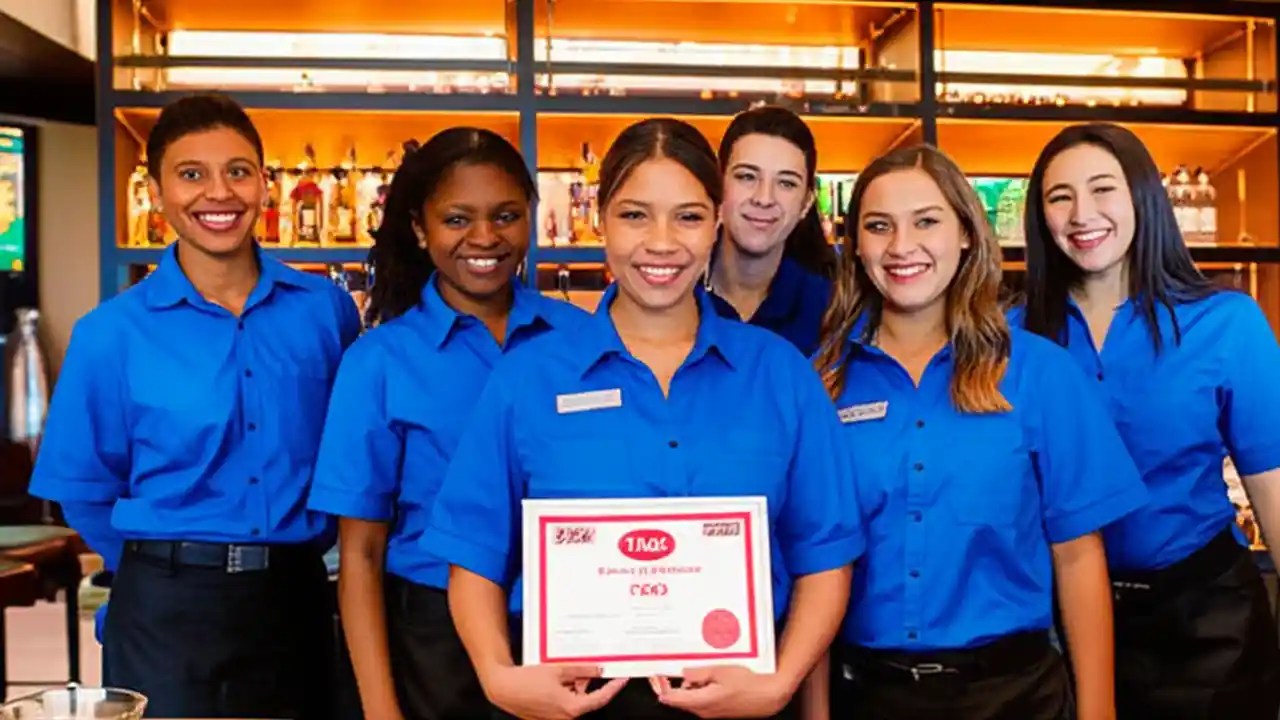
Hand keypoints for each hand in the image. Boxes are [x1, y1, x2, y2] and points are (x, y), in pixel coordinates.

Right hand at [482, 663, 626, 719]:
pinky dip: (563, 690)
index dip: (613, 688)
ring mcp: (557, 718)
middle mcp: (566, 717)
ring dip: (572, 685)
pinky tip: (553, 679)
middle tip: (578, 667)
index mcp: (571, 708)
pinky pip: (563, 702)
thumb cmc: (527, 681)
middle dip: (584, 682)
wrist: (504, 689)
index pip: (601, 699)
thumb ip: (581, 671)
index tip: (622, 679)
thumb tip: (598, 670)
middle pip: (586, 698)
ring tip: (558, 672)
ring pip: (574, 699)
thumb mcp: (558, 670)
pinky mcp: (549, 716)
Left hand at [652, 665, 792, 717]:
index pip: (671, 698)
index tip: (657, 675)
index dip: (661, 686)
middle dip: (678, 682)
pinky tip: (712, 676)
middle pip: (680, 698)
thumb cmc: (748, 683)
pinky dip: (702, 688)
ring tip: (705, 669)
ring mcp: (711, 712)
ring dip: (692, 684)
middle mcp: (703, 711)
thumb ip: (698, 673)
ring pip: (692, 697)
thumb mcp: (720, 671)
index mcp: (701, 701)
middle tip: (682, 665)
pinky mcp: (718, 710)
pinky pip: (703, 699)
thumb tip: (682, 672)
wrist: (768, 696)